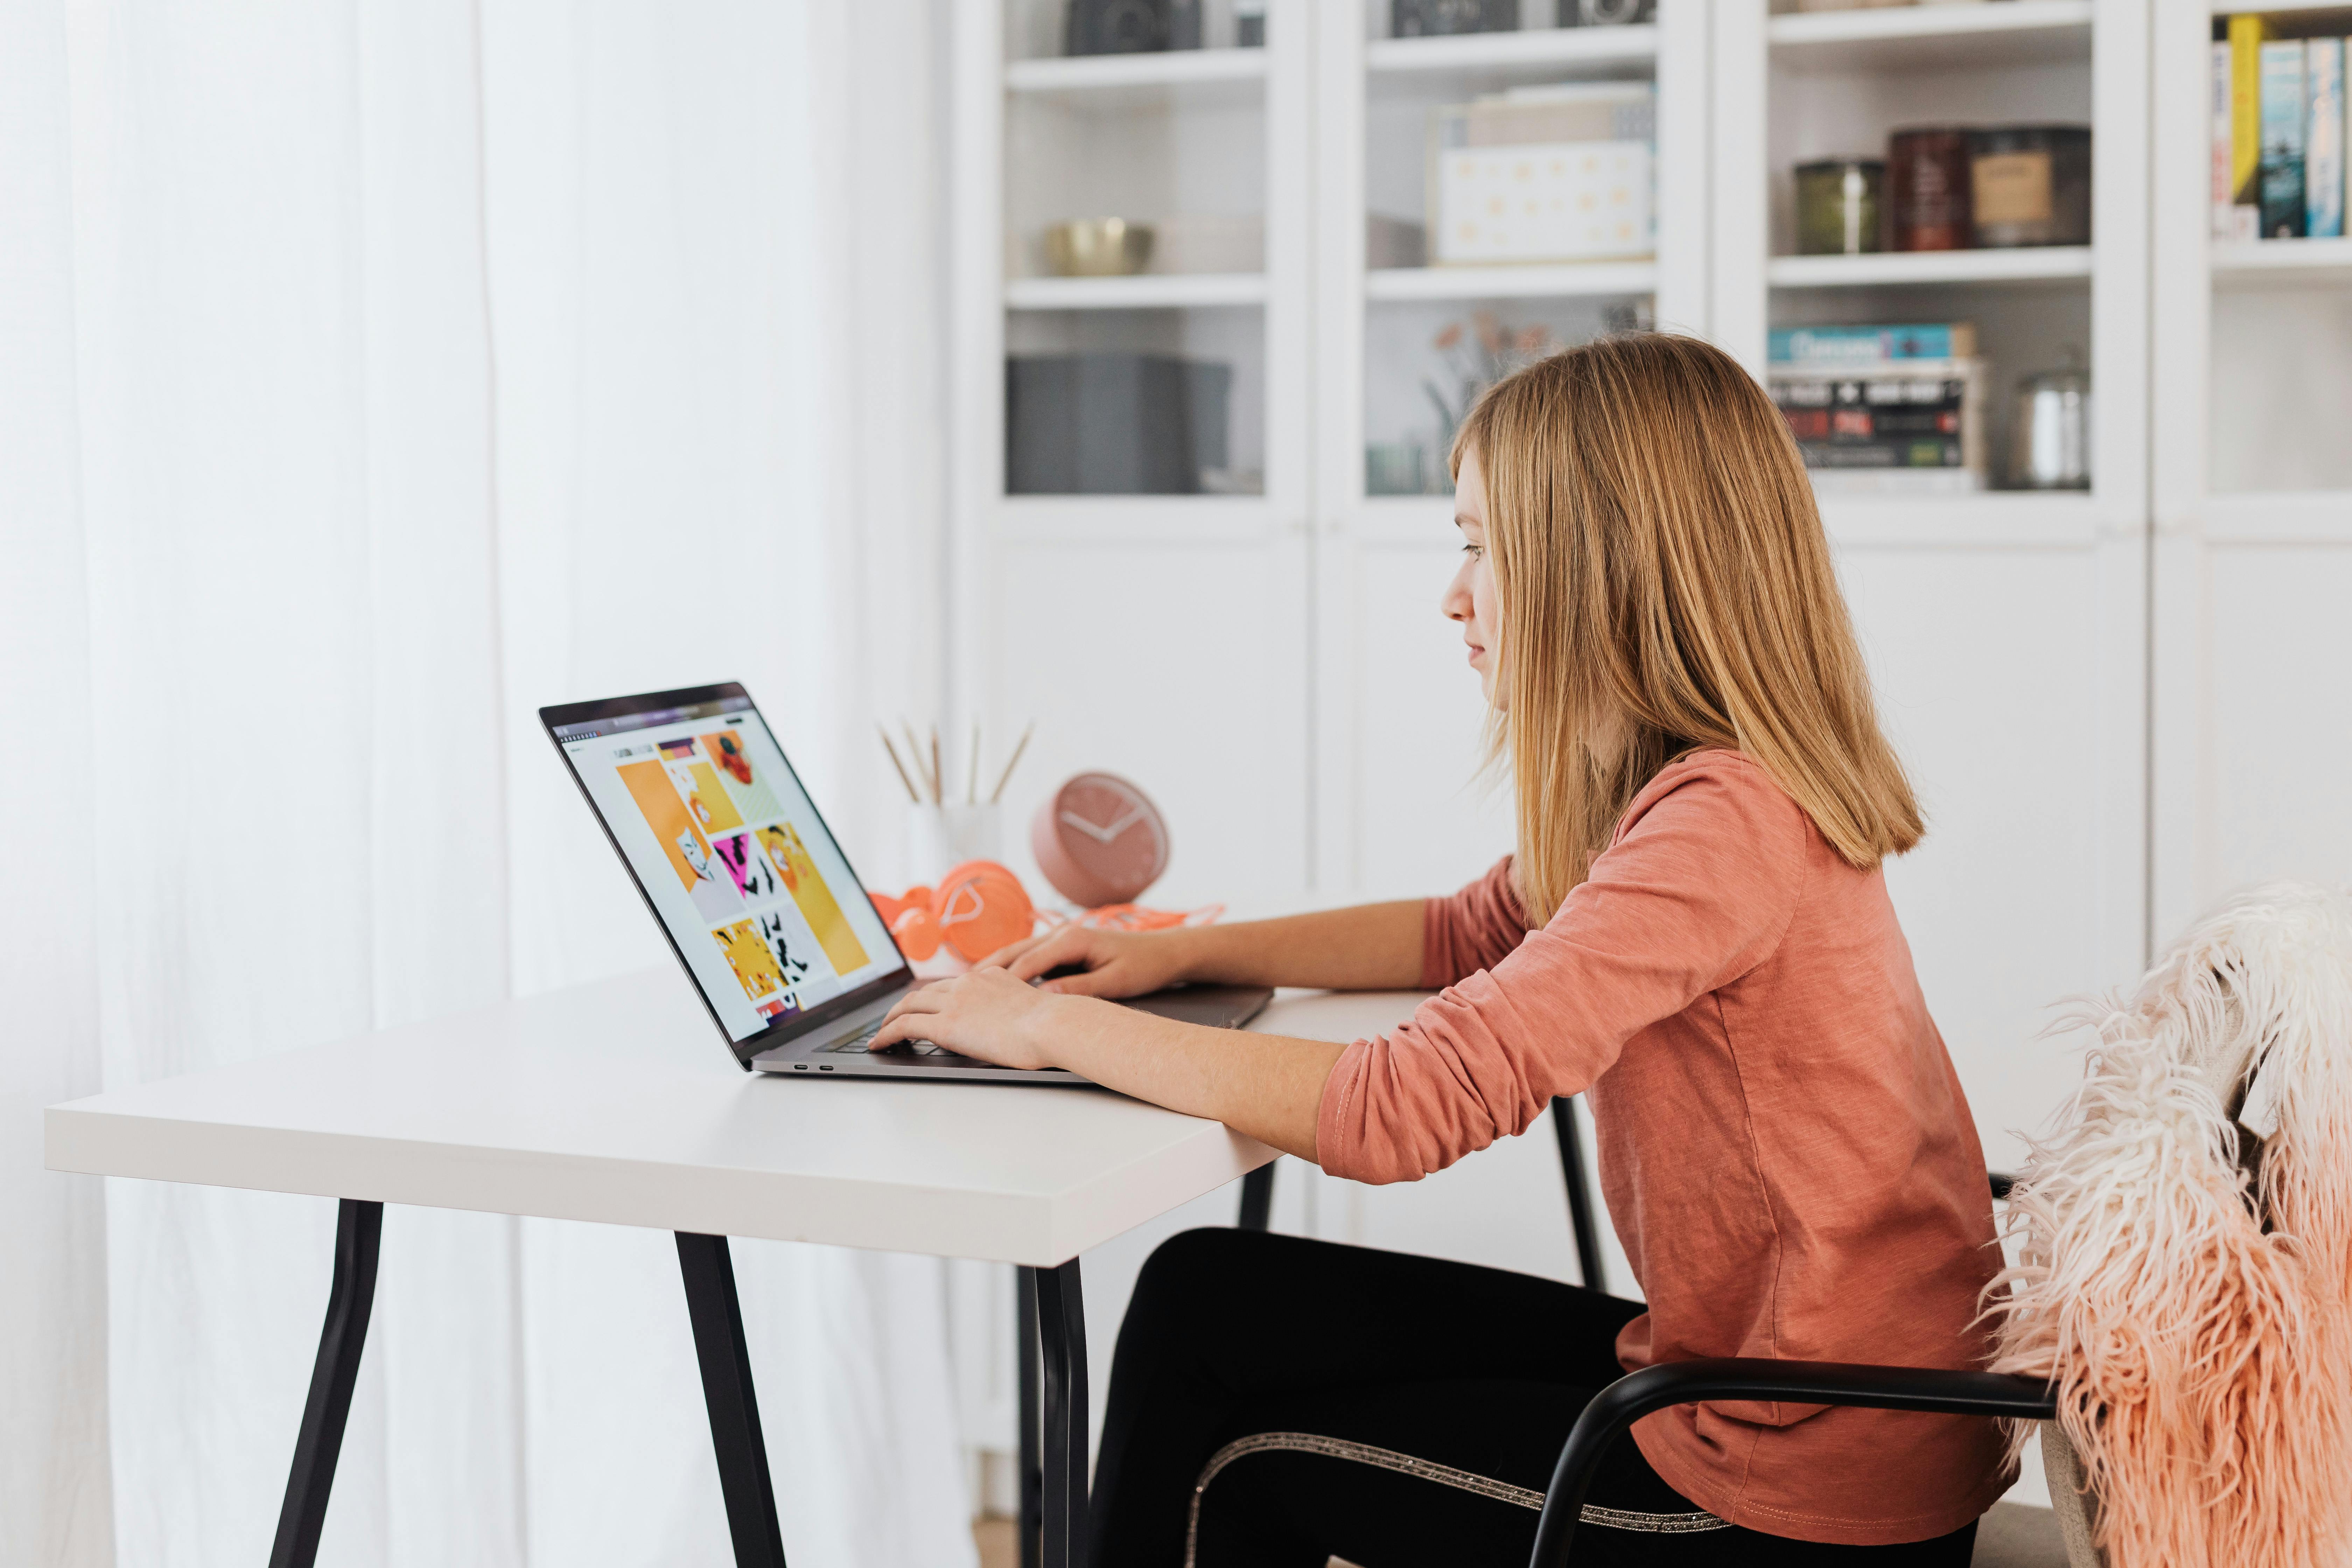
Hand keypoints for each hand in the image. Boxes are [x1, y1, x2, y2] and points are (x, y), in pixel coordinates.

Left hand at [869, 968, 1096, 1069]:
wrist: (1053, 1025)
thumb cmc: (1054, 1025)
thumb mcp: (1031, 1008)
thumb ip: (1014, 1009)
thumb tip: (1012, 1024)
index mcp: (991, 977)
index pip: (952, 985)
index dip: (933, 996)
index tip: (926, 1005)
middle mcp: (968, 984)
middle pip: (926, 991)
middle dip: (906, 1005)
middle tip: (894, 1019)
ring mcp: (955, 1001)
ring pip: (910, 1004)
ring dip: (892, 1018)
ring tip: (882, 1032)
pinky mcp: (946, 1023)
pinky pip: (906, 1025)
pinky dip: (888, 1033)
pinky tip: (880, 1043)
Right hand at [975, 923, 1193, 998]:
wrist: (1163, 952)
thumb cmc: (1143, 966)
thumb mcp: (1115, 982)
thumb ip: (1080, 989)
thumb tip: (1045, 999)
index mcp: (1072, 939)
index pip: (1028, 962)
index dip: (1003, 981)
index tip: (979, 998)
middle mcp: (1061, 935)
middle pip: (1014, 952)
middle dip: (986, 971)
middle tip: (956, 990)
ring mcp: (1060, 940)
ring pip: (1017, 953)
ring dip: (993, 969)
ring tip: (966, 988)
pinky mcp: (1062, 949)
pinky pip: (1028, 958)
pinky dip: (1009, 969)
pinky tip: (994, 985)